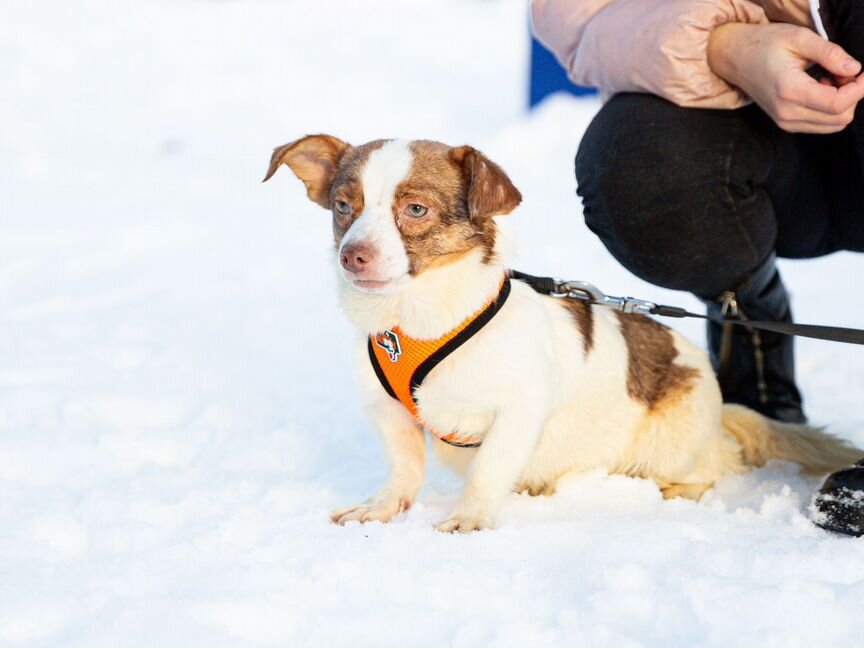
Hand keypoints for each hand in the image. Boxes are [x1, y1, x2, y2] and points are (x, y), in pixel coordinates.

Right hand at [707, 22, 863, 132]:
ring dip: (843, 103)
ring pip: (833, 125)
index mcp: (789, 90)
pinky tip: (822, 88)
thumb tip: (855, 68)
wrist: (735, 59)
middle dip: (853, 95)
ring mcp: (785, 122)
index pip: (838, 104)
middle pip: (840, 118)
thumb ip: (830, 53)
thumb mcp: (799, 37)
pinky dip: (831, 109)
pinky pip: (821, 125)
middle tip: (846, 71)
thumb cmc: (765, 44)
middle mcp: (787, 113)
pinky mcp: (786, 124)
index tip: (863, 71)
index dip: (860, 88)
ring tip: (832, 79)